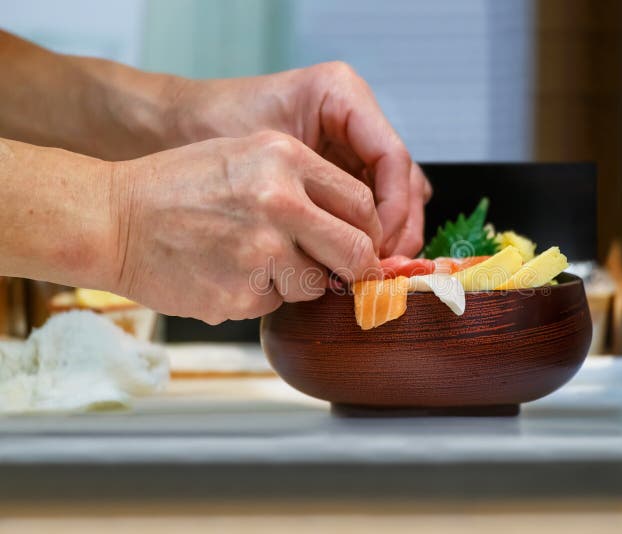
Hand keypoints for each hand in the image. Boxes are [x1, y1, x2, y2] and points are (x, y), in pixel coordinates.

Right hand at [112, 130, 381, 323]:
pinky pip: (277, 303)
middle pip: (356, 251)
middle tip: (347, 274)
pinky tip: (227, 272)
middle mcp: (280, 202)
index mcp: (285, 158)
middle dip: (358, 269)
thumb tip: (356, 227)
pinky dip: (261, 295)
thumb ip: (304, 186)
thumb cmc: (176, 186)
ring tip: (254, 259)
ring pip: (317, 285)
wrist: (111, 218)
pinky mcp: (242, 293)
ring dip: (299, 281)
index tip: (364, 245)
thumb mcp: (247, 157)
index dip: (369, 231)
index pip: (362, 203)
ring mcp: (262, 251)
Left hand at [169, 62, 431, 256]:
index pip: (392, 158)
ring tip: (372, 270)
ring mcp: (350, 138)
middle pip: (403, 177)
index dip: (394, 210)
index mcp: (341, 93)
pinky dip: (368, 230)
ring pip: (395, 191)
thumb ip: (317, 192)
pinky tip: (358, 259)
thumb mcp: (268, 157)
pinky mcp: (339, 163)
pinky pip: (371, 199)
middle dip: (399, 227)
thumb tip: (361, 245)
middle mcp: (354, 112)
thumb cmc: (212, 131)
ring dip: (390, 233)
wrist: (177, 126)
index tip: (378, 250)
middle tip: (382, 268)